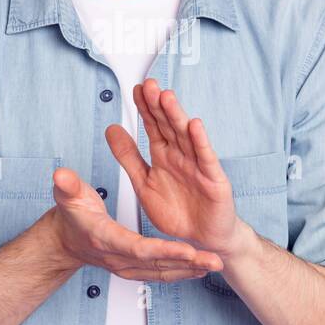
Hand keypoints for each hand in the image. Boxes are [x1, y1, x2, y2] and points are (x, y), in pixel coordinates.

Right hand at [45, 166, 222, 282]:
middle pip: (156, 264)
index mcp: (105, 238)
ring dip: (189, 270)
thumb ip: (67, 185)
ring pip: (161, 272)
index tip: (187, 249)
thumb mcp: (67, 195)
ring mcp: (126, 266)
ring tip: (214, 264)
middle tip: (213, 260)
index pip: (137, 248)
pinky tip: (199, 267)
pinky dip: (181, 271)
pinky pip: (160, 273)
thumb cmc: (71, 215)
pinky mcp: (133, 268)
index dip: (163, 250)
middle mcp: (118, 257)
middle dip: (187, 263)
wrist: (66, 240)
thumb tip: (61, 175)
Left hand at [105, 78, 250, 258]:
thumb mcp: (143, 182)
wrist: (201, 239)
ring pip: (186, 137)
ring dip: (177, 116)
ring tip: (167, 97)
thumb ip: (128, 156)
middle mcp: (181, 156)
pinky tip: (195, 125)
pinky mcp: (213, 180)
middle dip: (159, 106)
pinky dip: (201, 142)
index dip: (145, 108)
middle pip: (169, 126)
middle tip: (149, 85)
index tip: (135, 90)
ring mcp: (198, 166)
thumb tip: (111, 129)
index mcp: (163, 155)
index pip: (153, 126)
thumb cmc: (176, 211)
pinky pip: (205, 159)